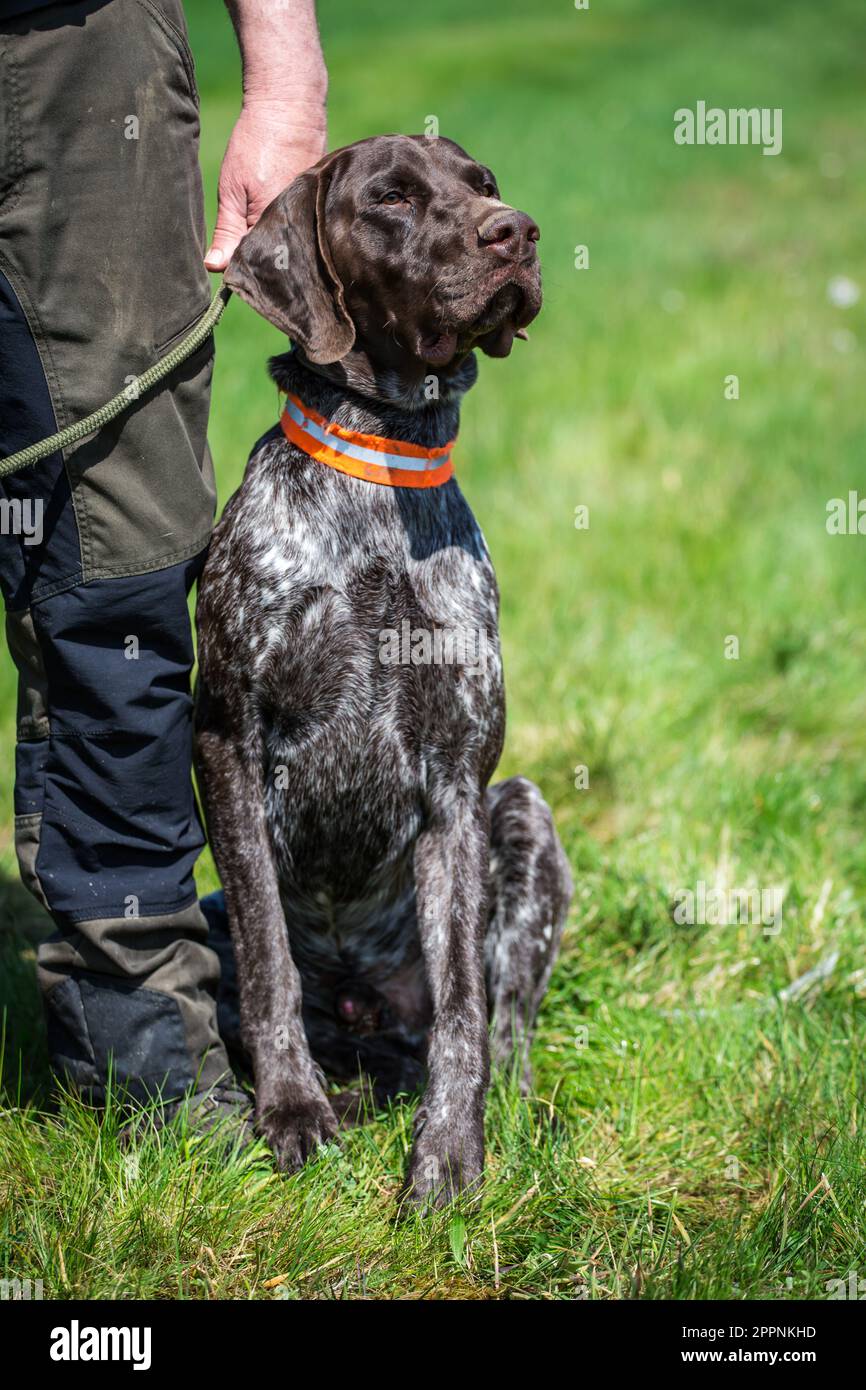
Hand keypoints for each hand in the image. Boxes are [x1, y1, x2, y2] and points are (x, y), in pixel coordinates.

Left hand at [204, 100, 326, 271]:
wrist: (290, 107)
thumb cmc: (257, 144)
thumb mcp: (232, 190)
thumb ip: (226, 231)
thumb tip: (214, 266)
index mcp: (276, 228)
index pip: (258, 264)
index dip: (243, 266)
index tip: (230, 263)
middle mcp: (300, 227)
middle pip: (278, 256)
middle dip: (261, 255)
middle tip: (246, 236)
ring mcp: (313, 215)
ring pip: (291, 241)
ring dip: (276, 239)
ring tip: (265, 218)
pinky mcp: (320, 204)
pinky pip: (303, 225)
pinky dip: (291, 223)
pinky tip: (281, 207)